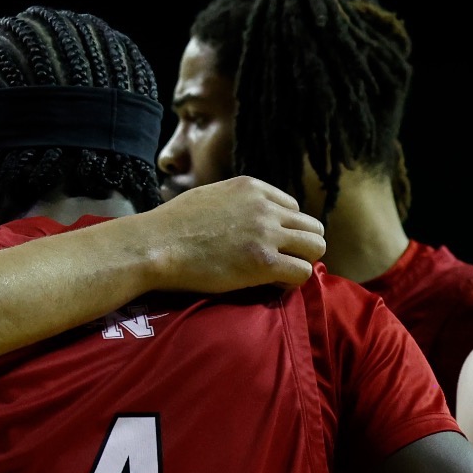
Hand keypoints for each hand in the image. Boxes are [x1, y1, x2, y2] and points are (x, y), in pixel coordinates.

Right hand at [141, 177, 325, 293]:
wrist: (156, 245)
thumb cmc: (172, 225)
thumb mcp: (210, 195)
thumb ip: (235, 202)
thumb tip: (242, 217)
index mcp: (252, 188)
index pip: (293, 207)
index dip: (284, 229)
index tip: (268, 244)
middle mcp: (265, 207)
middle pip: (312, 226)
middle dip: (301, 245)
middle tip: (281, 262)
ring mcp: (266, 233)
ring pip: (316, 246)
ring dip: (302, 261)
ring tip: (279, 274)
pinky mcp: (263, 262)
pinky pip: (302, 271)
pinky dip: (293, 281)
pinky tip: (274, 284)